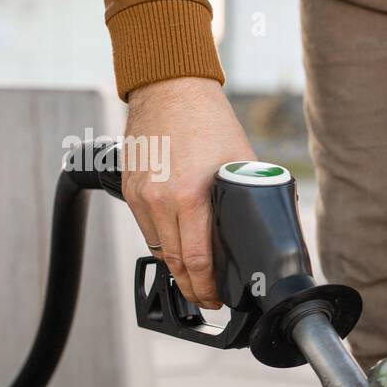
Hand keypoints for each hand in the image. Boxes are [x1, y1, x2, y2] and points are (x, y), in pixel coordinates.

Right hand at [122, 77, 253, 308]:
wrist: (169, 88)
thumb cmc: (209, 121)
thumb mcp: (239, 164)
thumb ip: (243, 199)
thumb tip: (258, 230)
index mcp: (190, 196)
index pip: (197, 260)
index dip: (207, 288)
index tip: (217, 299)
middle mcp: (159, 199)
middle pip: (174, 263)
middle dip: (192, 287)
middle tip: (207, 299)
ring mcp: (140, 195)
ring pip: (157, 248)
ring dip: (176, 267)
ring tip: (195, 279)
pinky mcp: (128, 188)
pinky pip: (145, 228)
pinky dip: (161, 242)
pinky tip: (176, 247)